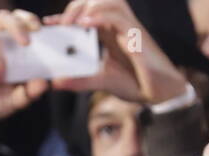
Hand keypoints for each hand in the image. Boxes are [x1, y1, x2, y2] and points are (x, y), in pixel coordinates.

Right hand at [0, 10, 49, 127]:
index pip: (16, 21)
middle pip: (3, 18)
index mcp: (5, 44)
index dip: (28, 20)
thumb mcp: (14, 99)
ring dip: (0, 61)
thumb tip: (44, 83)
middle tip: (27, 44)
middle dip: (17, 26)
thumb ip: (29, 92)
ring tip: (3, 80)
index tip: (40, 29)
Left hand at [49, 0, 188, 104]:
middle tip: (59, 23)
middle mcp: (119, 26)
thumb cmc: (136, 83)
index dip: (67, 15)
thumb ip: (80, 79)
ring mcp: (129, 28)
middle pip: (97, 0)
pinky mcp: (136, 36)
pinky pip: (118, 18)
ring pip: (110, 2)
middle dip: (76, 7)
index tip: (48, 23)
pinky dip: (101, 17)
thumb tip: (56, 82)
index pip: (87, 14)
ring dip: (88, 8)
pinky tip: (85, 24)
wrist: (161, 93)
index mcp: (110, 33)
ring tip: (71, 22)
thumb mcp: (102, 81)